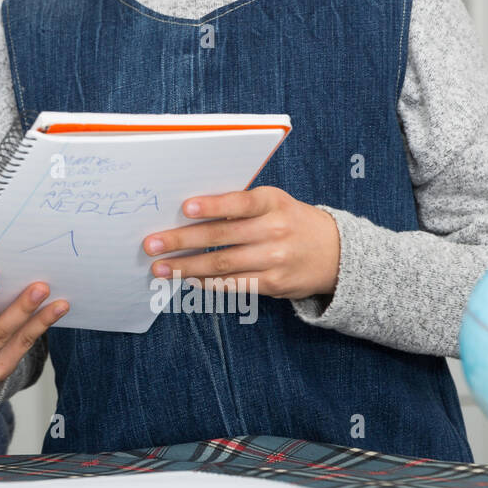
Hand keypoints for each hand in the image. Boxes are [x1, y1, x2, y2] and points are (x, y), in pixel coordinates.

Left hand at [142, 187, 340, 298]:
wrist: (335, 253)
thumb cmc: (290, 220)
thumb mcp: (273, 202)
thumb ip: (239, 205)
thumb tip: (189, 212)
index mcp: (273, 202)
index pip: (240, 203)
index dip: (213, 206)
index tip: (185, 208)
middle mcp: (275, 230)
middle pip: (221, 237)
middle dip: (181, 241)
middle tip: (152, 244)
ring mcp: (274, 259)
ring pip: (222, 264)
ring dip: (186, 266)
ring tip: (160, 267)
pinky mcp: (273, 284)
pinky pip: (233, 284)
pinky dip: (206, 282)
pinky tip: (186, 279)